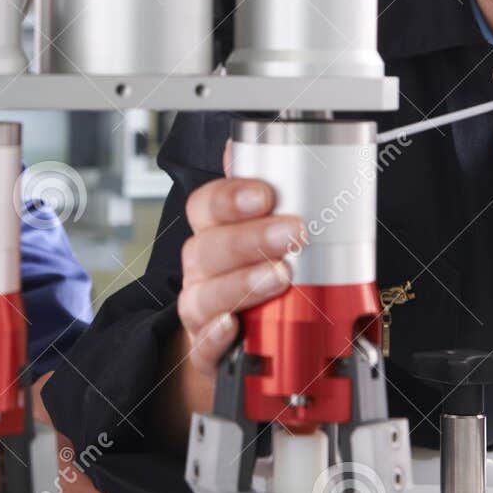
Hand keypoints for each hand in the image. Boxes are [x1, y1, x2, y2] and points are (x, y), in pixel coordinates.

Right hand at [175, 140, 305, 377]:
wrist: (243, 341)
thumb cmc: (258, 275)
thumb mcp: (266, 230)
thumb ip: (265, 191)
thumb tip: (253, 141)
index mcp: (213, 233)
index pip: (206, 206)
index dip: (230, 197)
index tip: (265, 194)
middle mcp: (201, 269)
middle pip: (206, 247)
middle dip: (249, 238)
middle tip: (291, 233)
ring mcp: (201, 310)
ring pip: (204, 294)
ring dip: (242, 283)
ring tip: (278, 278)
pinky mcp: (206, 351)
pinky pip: (202, 345)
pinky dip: (216, 337)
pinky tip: (234, 327)